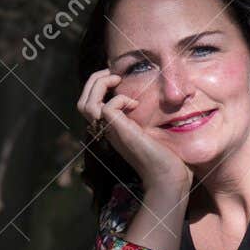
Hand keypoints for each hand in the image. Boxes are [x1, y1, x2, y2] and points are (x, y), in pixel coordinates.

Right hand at [77, 68, 191, 196]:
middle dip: (94, 81)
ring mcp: (111, 132)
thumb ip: (140, 114)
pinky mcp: (119, 132)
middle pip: (82, 102)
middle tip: (114, 74)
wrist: (167, 175)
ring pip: (86, 104)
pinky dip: (119, 99)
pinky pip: (106, 108)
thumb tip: (146, 96)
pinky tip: (135, 105)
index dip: (97, 86)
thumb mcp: (148, 128)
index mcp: (110, 129)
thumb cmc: (163, 155)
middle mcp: (106, 131)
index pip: (88, 104)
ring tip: (118, 80)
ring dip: (100, 85)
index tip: (117, 78)